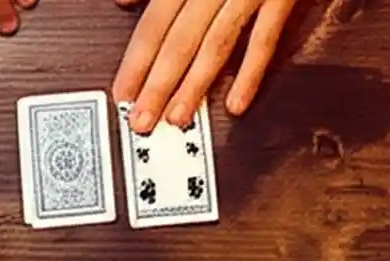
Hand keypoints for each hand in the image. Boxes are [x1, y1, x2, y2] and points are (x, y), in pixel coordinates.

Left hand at [112, 0, 296, 130]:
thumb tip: (125, 1)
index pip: (154, 23)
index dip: (136, 61)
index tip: (123, 92)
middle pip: (179, 39)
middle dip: (157, 84)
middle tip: (141, 119)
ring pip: (215, 42)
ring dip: (194, 85)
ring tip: (177, 117)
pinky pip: (266, 36)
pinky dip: (251, 72)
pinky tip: (237, 102)